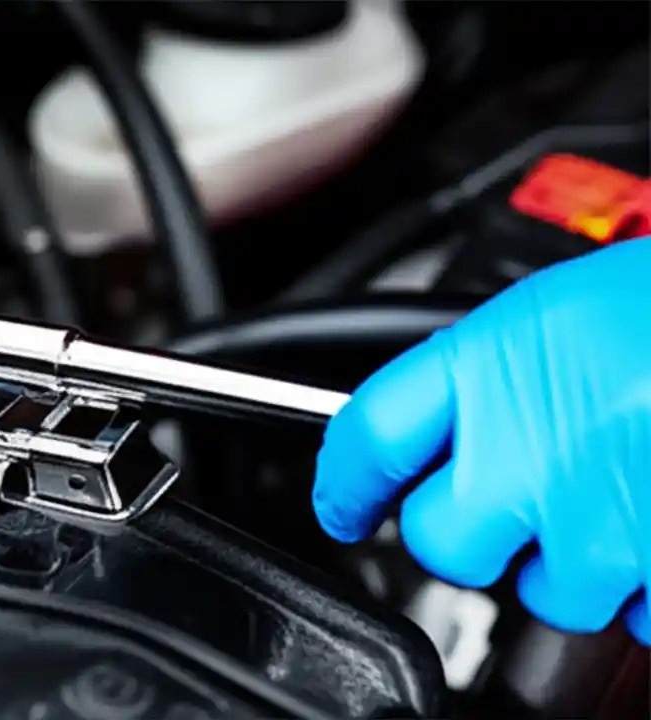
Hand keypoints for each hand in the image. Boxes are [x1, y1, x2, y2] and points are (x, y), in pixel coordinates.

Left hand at [313, 238, 650, 644]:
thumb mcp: (565, 311)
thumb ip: (492, 375)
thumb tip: (438, 436)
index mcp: (496, 360)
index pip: (366, 436)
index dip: (343, 480)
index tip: (343, 502)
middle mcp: (532, 445)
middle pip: (439, 539)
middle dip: (469, 531)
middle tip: (518, 497)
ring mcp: (602, 517)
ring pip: (544, 590)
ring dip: (576, 557)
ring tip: (628, 487)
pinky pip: (636, 617)